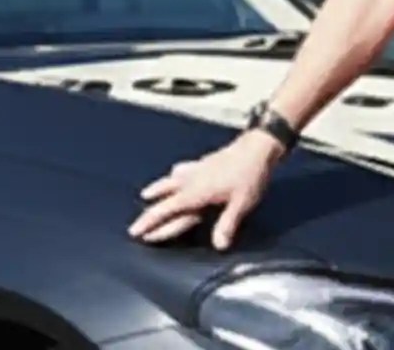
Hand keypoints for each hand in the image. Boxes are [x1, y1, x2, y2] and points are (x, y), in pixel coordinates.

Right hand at [128, 130, 283, 250]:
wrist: (257, 146)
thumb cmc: (250, 175)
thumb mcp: (241, 203)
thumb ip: (227, 224)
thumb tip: (219, 246)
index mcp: (196, 192)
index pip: (166, 210)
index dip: (150, 223)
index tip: (135, 233)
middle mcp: (191, 180)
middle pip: (164, 198)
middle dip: (149, 213)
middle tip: (136, 225)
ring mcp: (196, 169)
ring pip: (170, 181)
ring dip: (158, 189)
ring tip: (146, 194)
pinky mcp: (204, 162)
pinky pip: (183, 169)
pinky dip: (175, 174)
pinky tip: (176, 172)